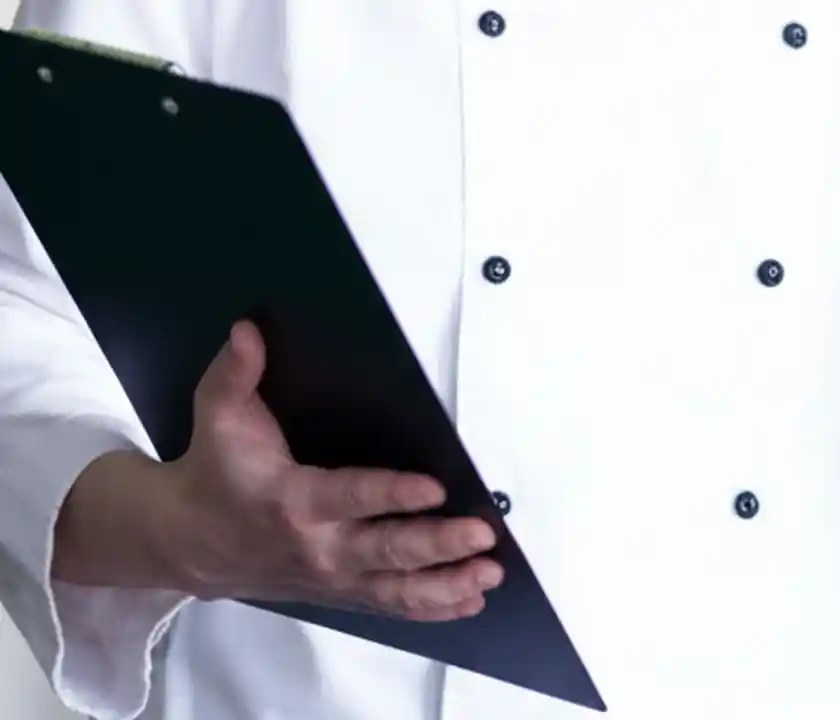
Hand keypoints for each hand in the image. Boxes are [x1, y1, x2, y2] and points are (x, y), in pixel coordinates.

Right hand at [55, 320, 502, 621]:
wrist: (186, 542)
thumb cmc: (214, 471)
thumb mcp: (216, 417)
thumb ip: (236, 373)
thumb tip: (249, 330)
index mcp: (292, 499)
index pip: (350, 496)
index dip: (392, 494)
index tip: (435, 487)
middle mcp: (318, 545)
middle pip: (386, 550)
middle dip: (437, 544)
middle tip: (480, 533)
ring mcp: (333, 577)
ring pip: (396, 588)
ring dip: (447, 584)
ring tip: (488, 574)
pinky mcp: (341, 593)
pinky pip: (391, 606)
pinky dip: (433, 608)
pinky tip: (470, 600)